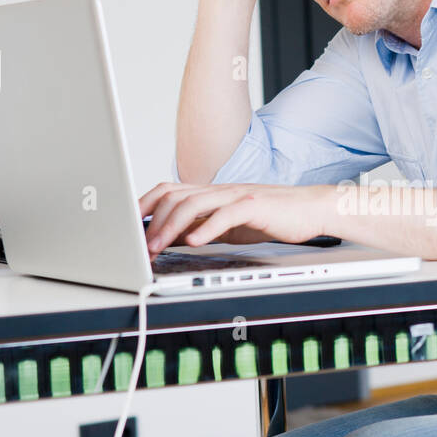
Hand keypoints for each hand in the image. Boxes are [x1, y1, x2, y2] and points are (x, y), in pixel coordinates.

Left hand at [139, 181, 329, 257]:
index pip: (167, 190)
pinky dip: (206, 228)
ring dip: (170, 227)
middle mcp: (219, 190)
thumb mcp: (228, 225)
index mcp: (211, 193)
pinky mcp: (255, 205)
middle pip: (174, 196)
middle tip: (138, 244)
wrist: (311, 209)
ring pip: (193, 204)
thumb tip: (170, 239)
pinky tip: (194, 242)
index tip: (125, 224)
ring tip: (156, 246)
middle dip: (151, 220)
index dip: (143, 204)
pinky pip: (226, 214)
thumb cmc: (271, 217)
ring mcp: (236, 195)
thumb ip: (201, 227)